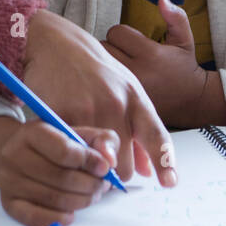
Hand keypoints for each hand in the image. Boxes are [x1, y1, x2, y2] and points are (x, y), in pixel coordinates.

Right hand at [0, 117, 129, 225]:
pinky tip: (70, 213)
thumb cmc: (54, 144)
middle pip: (62, 178)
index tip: (105, 168)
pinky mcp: (9, 202)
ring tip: (90, 195)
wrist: (16, 153)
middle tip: (101, 185)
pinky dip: (57, 219)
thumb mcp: (79, 132)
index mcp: (33, 132)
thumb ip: (102, 141)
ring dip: (80, 201)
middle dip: (90, 185)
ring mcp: (9, 180)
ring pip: (54, 199)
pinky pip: (35, 217)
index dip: (90, 162)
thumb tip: (109, 161)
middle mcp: (15, 154)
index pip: (65, 151)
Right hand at [23, 8, 175, 186]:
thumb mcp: (124, 89)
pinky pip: (71, 154)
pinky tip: (67, 147)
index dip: (164, 163)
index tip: (169, 182)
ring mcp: (88, 109)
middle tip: (104, 164)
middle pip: (125, 165)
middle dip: (116, 171)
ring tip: (86, 154)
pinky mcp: (61, 115)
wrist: (56, 42)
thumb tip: (150, 171)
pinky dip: (70, 157)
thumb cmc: (92, 68)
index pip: (156, 136)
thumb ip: (140, 129)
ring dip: (93, 167)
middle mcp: (116, 104)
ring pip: (98, 165)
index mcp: (135, 97)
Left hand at [102, 0, 225, 128]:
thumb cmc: (184, 67)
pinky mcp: (123, 100)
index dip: (123, 33)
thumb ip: (176, 17)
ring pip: (99, 64)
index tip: (133, 42)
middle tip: (126, 53)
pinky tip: (116, 80)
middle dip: (112, 46)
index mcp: (151, 54)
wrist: (191, 101)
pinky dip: (106, 79)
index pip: (116, 32)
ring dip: (106, 61)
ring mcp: (128, 89)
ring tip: (121, 65)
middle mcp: (137, 72)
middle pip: (103, 47)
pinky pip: (102, 83)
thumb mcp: (184, 39)